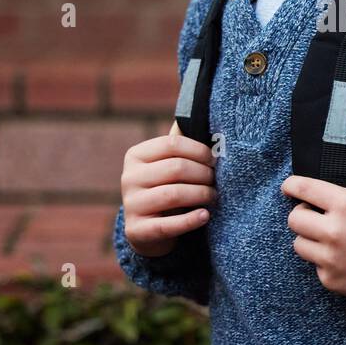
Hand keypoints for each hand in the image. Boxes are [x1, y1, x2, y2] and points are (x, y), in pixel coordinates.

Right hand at [121, 120, 216, 256]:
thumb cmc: (165, 188)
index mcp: (136, 155)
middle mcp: (128, 178)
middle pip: (176, 168)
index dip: (199, 150)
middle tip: (217, 181)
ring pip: (174, 195)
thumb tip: (200, 113)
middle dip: (203, 174)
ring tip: (214, 196)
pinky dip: (191, 220)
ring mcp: (131, 204)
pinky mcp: (137, 230)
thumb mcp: (167, 164)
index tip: (215, 159)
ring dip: (201, 194)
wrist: (147, 231)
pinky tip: (206, 216)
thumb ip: (179, 144)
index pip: (172, 144)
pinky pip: (169, 225)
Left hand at [281, 175, 345, 300]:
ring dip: (311, 240)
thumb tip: (317, 193)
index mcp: (345, 203)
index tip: (288, 187)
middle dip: (303, 216)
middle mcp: (334, 230)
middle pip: (293, 220)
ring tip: (332, 241)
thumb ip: (344, 192)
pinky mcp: (331, 279)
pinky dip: (326, 262)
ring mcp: (331, 258)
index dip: (291, 186)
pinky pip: (316, 266)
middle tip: (316, 218)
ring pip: (299, 244)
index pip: (303, 189)